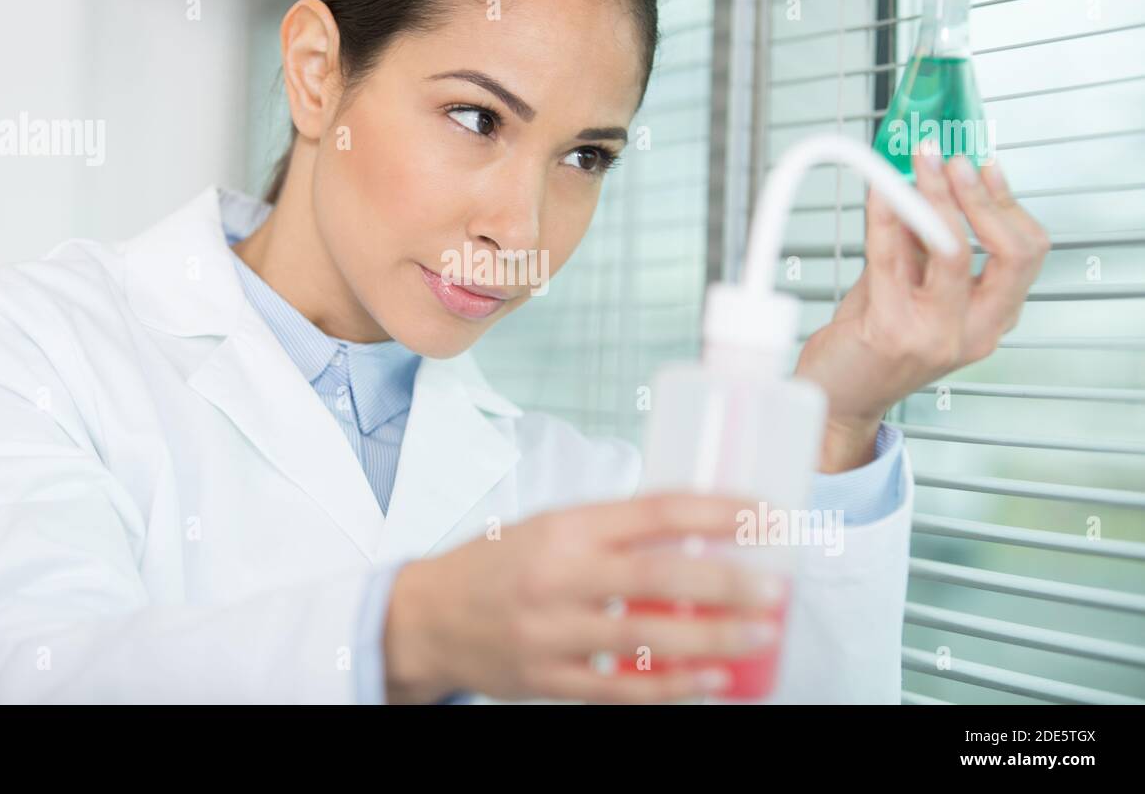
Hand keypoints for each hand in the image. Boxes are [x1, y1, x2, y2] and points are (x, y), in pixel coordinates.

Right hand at [382, 493, 786, 702]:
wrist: (426, 618)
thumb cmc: (497, 564)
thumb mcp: (549, 526)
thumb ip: (611, 530)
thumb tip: (694, 530)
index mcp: (565, 527)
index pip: (652, 511)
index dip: (714, 511)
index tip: (763, 513)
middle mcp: (560, 576)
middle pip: (657, 578)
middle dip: (726, 583)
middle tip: (775, 585)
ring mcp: (553, 633)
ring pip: (646, 640)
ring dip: (713, 639)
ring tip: (762, 633)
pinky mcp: (548, 680)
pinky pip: (621, 690)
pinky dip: (673, 688)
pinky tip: (715, 681)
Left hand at [795, 141, 1050, 470]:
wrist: (835, 401)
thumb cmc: (869, 347)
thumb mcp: (908, 291)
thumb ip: (921, 248)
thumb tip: (921, 186)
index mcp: (989, 321)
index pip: (1025, 253)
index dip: (1008, 202)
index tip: (984, 165)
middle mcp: (972, 332)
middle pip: (1011, 252)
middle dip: (981, 196)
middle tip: (952, 160)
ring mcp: (936, 335)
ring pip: (955, 251)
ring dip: (937, 196)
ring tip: (920, 164)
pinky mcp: (893, 331)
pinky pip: (892, 257)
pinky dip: (887, 214)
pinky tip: (880, 190)